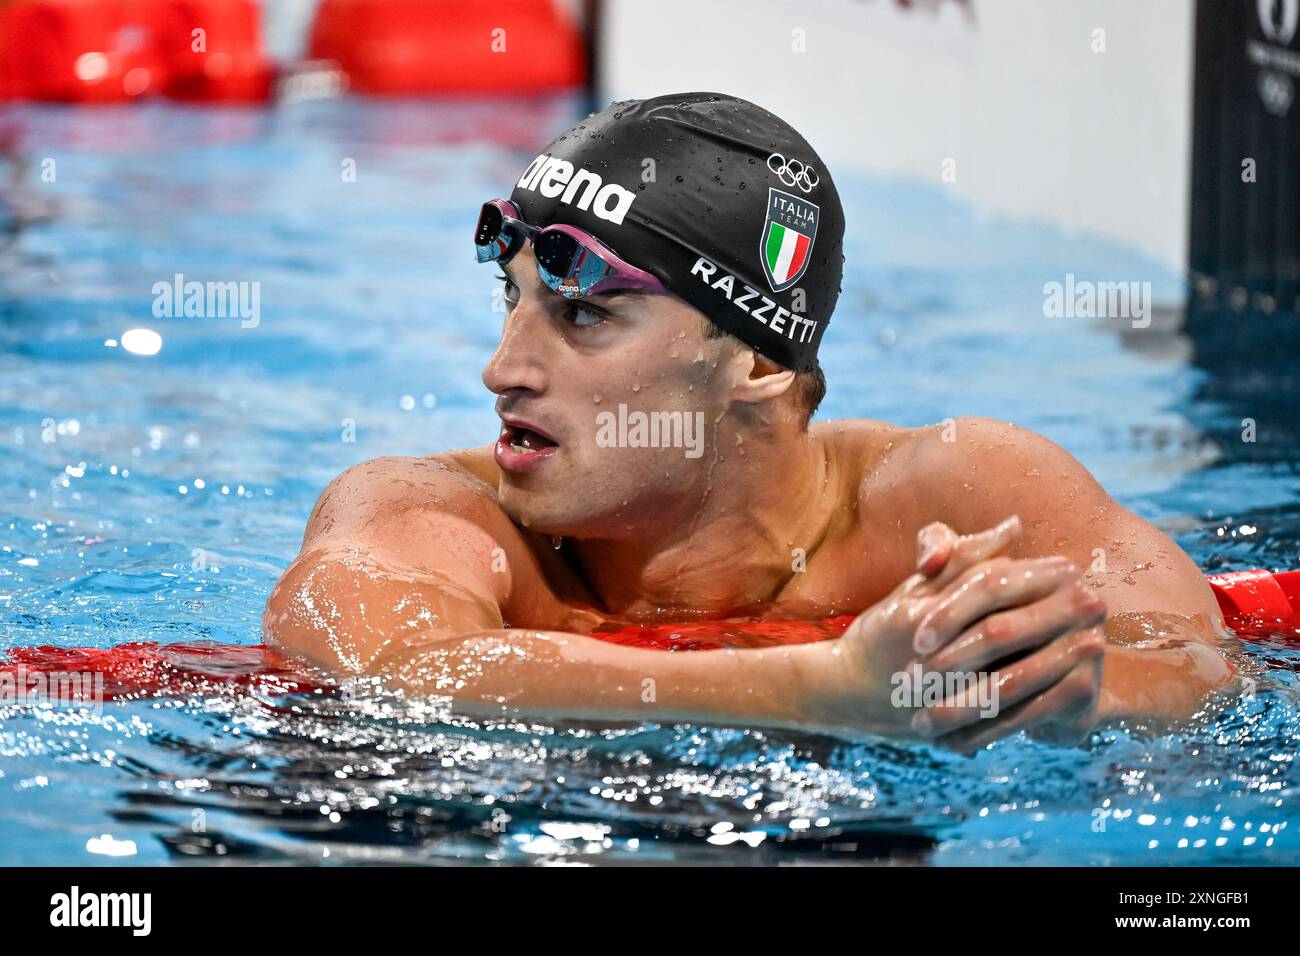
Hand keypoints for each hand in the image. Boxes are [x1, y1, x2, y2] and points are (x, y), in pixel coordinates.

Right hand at [808, 515, 1106, 749]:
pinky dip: (1041, 703)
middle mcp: (925, 661)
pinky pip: (1003, 721)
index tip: (1068, 567)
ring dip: (1056, 661)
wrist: (847, 694)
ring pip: (1008, 680)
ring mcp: (936, 702)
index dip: (1031, 575)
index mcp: (917, 618)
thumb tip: (1013, 526)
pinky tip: (1070, 687)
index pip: (985, 589)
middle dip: (1054, 615)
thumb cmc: (884, 632)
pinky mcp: (948, 733)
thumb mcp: (916, 588)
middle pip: (1003, 633)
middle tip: (1096, 600)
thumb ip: (963, 559)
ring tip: (1096, 642)